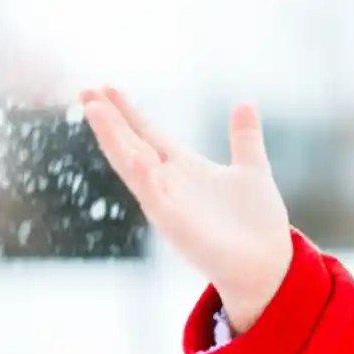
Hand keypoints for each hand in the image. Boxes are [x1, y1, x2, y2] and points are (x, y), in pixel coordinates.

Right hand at [80, 87, 291, 333]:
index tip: (105, 87)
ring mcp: (171, 205)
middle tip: (85, 91)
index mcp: (187, 169)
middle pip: (133, 145)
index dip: (129, 111)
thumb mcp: (252, 170)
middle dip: (110, 120)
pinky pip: (156, 199)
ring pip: (134, 167)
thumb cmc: (257, 224)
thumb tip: (245, 103)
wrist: (269, 266)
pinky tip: (135, 155)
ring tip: (95, 110)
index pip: (149, 134)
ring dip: (115, 140)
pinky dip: (145, 177)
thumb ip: (245, 139)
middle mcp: (172, 185)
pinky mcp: (177, 226)